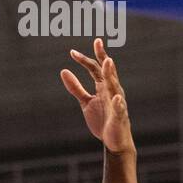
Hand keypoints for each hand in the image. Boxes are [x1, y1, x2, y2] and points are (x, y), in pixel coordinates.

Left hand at [61, 38, 133, 152]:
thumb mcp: (85, 102)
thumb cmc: (102, 119)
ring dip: (110, 74)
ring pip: (114, 85)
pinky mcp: (119, 116)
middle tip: (97, 41)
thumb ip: (76, 87)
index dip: (84, 60)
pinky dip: (118, 103)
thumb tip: (63, 71)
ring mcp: (117, 102)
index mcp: (103, 86)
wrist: (114, 140)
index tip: (72, 52)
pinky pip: (119, 108)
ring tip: (107, 62)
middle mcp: (111, 90)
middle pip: (106, 71)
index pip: (95, 68)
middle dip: (102, 57)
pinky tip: (117, 98)